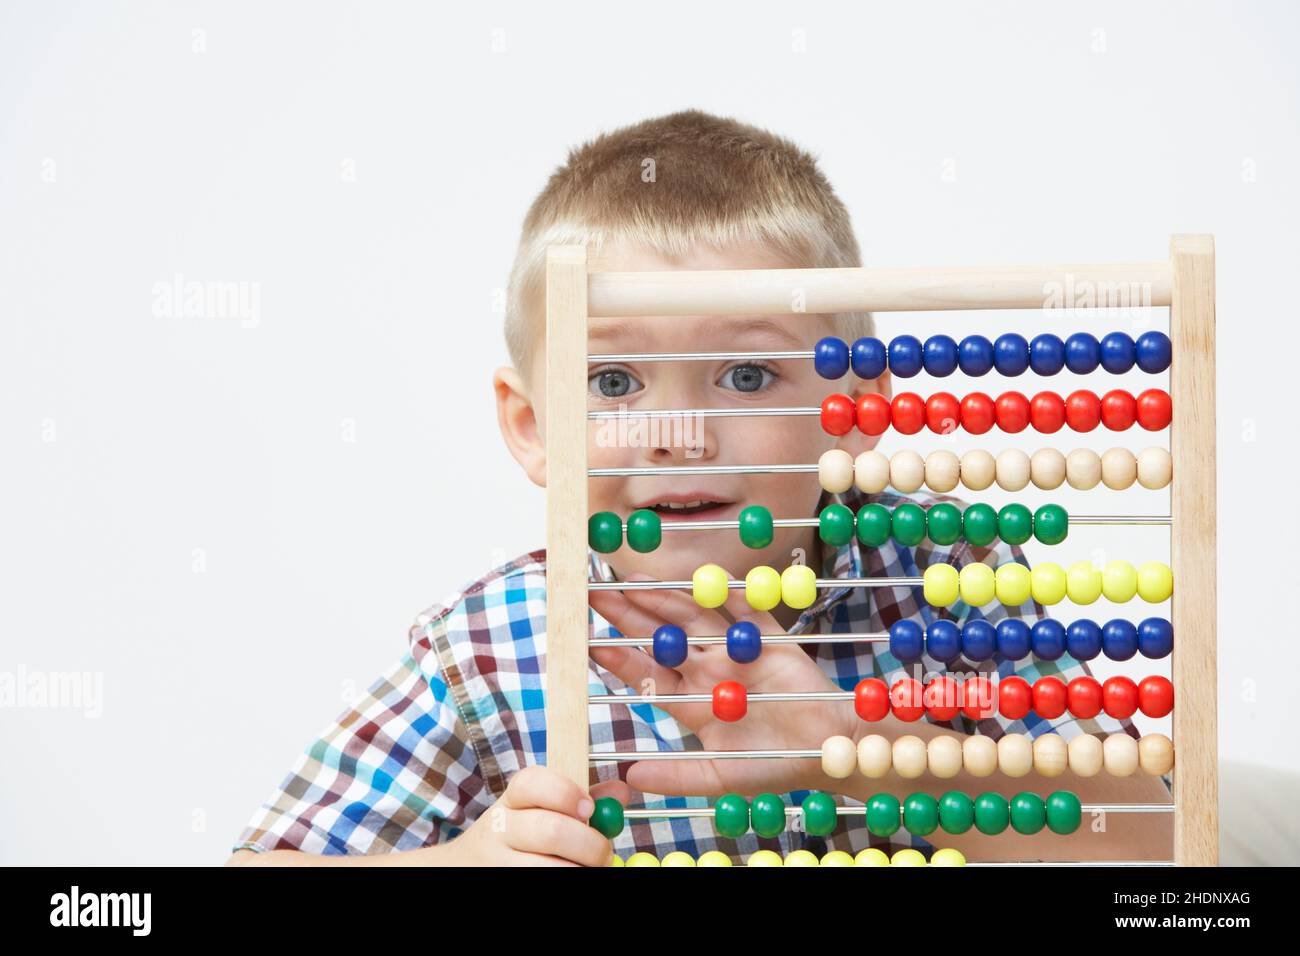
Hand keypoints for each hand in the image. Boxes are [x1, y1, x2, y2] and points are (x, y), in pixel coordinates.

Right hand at [438, 766, 630, 865]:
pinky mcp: (499, 882)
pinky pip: (539, 886)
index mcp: (512, 799)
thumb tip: (620, 792)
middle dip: (589, 844)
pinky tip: (570, 878)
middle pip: (549, 830)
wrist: (464, 867)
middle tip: (605, 854)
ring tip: (588, 870)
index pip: (532, 782)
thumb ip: (579, 799)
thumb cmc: (517, 836)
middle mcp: (499, 828)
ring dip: (578, 871)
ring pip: (544, 868)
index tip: (589, 809)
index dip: (566, 793)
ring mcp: (496, 862)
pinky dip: (566, 882)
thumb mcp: (538, 810)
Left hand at [589, 571, 856, 798]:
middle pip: (662, 637)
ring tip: (634, 581)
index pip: (649, 675)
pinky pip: (748, 611)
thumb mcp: (721, 777)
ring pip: (695, 618)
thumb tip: (629, 778)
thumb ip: (677, 777)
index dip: (620, 660)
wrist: (830, 750)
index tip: (590, 646)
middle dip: (630, 616)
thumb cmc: (775, 765)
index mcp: (693, 701)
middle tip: (595, 593)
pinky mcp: (771, 640)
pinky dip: (731, 594)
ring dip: (665, 598)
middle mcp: (709, 670)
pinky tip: (707, 577)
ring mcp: (737, 651)